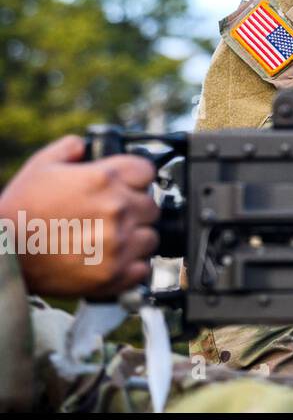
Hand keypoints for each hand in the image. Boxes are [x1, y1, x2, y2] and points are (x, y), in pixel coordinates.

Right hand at [0, 136, 158, 296]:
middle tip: (112, 216)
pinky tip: (112, 260)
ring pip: (150, 237)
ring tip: (110, 240)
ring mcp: (118, 243)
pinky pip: (143, 268)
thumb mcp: (41, 166)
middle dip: (135, 209)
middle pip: (151, 205)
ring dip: (135, 237)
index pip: (147, 171)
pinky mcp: (114, 274)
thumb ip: (70, 148)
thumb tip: (85, 145)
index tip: (128, 186)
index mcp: (105, 179)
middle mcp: (117, 209)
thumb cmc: (20, 210)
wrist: (4, 254)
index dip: (136, 178)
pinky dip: (131, 266)